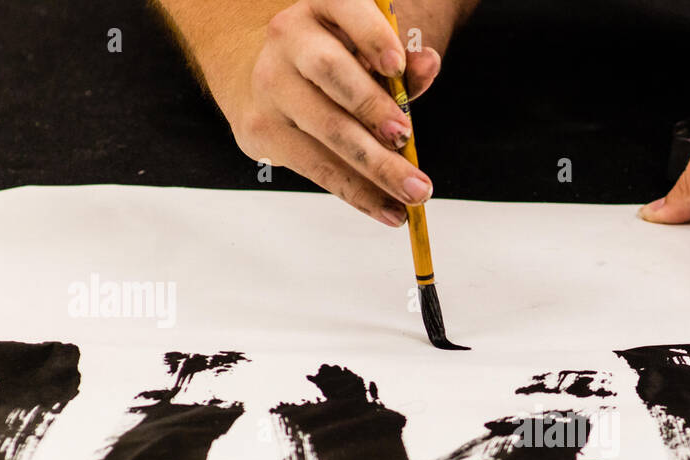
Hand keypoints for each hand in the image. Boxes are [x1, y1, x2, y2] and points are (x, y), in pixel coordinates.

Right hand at [212, 0, 444, 226]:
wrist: (268, 79)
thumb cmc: (335, 65)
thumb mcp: (369, 55)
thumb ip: (401, 65)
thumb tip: (428, 63)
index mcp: (321, 6)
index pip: (344, 7)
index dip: (371, 36)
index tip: (397, 66)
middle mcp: (288, 38)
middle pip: (331, 74)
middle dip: (372, 108)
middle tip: (406, 138)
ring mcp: (269, 84)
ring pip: (326, 129)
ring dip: (375, 167)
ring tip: (413, 193)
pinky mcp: (261, 131)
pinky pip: (317, 168)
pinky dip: (358, 193)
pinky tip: (389, 209)